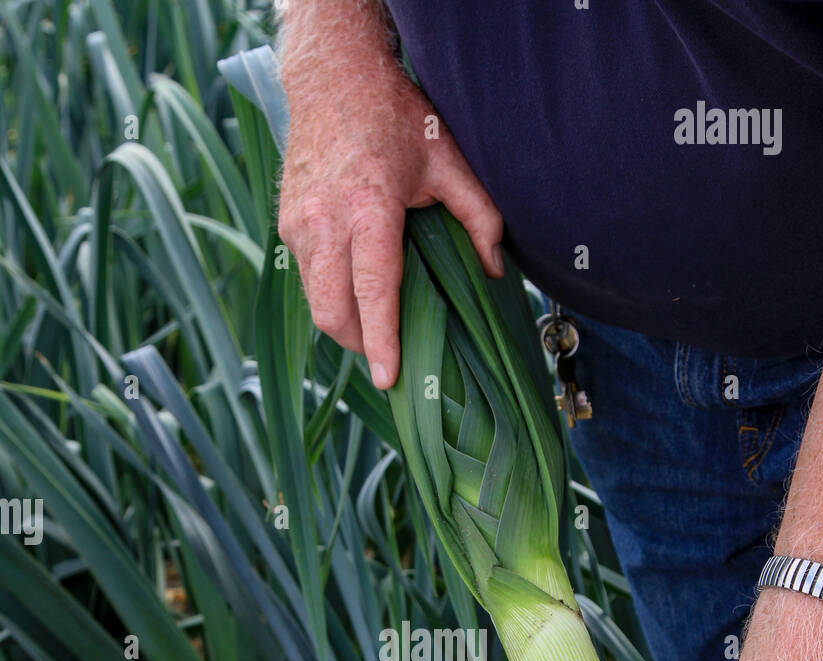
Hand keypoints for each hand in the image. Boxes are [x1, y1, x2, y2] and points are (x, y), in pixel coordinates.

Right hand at [278, 60, 502, 387]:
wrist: (332, 77)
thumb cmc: (395, 117)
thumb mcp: (448, 159)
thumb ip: (478, 216)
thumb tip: (493, 270)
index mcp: (367, 207)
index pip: (373, 291)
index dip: (381, 340)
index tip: (388, 377)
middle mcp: (325, 221)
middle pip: (333, 312)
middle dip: (361, 343)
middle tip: (389, 351)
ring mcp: (298, 225)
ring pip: (316, 301)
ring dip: (345, 321)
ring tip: (376, 320)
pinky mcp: (286, 225)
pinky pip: (308, 279)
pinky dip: (332, 294)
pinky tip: (356, 285)